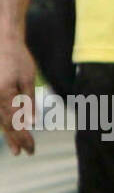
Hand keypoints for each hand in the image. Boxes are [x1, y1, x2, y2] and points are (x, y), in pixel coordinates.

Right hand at [0, 37, 37, 153]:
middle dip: (16, 139)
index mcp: (4, 94)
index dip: (23, 138)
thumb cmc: (17, 57)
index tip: (31, 149)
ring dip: (8, 134)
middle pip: (6, 124)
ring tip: (15, 148)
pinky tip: (8, 130)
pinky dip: (3, 122)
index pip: (15, 122)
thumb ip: (28, 101)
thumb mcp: (27, 79)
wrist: (2, 40)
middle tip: (25, 153)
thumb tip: (30, 123)